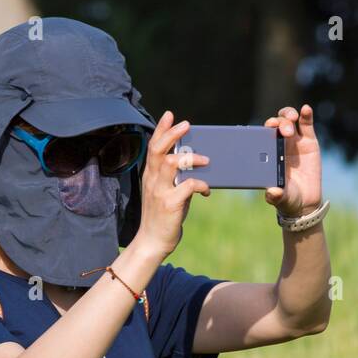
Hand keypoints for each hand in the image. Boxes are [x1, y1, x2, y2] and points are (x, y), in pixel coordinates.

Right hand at [134, 111, 209, 257]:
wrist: (152, 243)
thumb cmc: (162, 217)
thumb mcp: (166, 193)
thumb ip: (175, 178)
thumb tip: (194, 165)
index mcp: (150, 176)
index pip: (153, 147)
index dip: (161, 129)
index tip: (169, 115)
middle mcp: (152, 180)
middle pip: (159, 149)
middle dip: (172, 134)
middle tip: (187, 124)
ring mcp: (160, 191)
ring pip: (172, 163)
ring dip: (190, 158)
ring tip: (205, 160)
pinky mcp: (170, 204)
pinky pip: (188, 186)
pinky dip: (201, 185)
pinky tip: (207, 190)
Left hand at [263, 104, 321, 219]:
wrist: (304, 202)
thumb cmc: (287, 198)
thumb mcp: (280, 198)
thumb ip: (275, 196)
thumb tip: (272, 192)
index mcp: (267, 154)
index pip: (262, 136)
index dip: (262, 130)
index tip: (266, 128)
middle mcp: (278, 144)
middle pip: (275, 125)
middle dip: (277, 122)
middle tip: (284, 131)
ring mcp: (294, 141)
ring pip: (289, 120)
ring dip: (288, 115)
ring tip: (292, 119)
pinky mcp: (309, 141)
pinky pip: (306, 124)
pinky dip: (306, 115)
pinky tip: (305, 109)